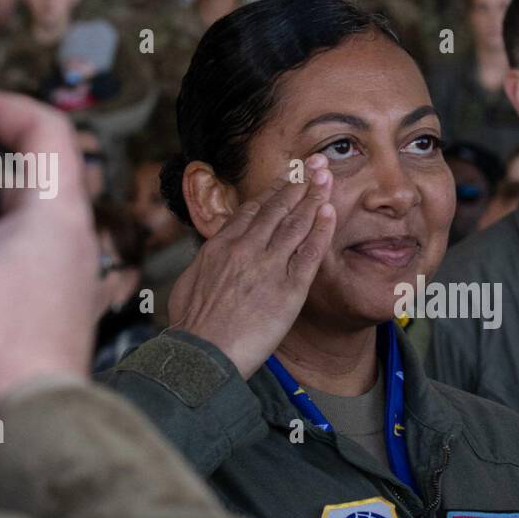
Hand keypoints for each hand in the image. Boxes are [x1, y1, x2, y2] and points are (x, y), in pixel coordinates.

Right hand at [168, 155, 336, 377]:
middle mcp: (245, 249)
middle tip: (315, 163)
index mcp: (220, 246)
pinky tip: (330, 211)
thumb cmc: (192, 328)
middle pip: (277, 208)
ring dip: (313, 196)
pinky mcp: (289, 288)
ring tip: (327, 177)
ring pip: (296, 223)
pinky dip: (321, 229)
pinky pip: (310, 252)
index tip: (286, 180)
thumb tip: (209, 258)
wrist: (203, 354)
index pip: (251, 210)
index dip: (272, 192)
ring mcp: (268, 266)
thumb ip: (205, 266)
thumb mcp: (188, 285)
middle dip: (298, 183)